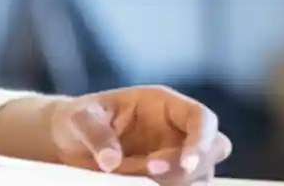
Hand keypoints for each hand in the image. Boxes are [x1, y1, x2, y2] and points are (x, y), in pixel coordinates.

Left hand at [50, 86, 231, 185]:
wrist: (69, 142)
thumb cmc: (78, 120)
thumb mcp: (79, 118)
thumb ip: (94, 134)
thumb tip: (111, 162)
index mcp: (162, 105)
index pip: (201, 118)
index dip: (202, 140)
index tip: (185, 163)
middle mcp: (177, 130)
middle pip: (214, 149)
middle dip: (193, 165)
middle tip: (151, 170)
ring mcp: (177, 156)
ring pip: (202, 175)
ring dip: (178, 183)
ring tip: (135, 178)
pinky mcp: (170, 179)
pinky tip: (143, 185)